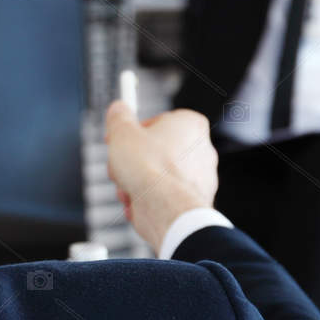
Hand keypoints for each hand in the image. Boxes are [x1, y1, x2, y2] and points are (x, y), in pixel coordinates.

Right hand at [104, 100, 217, 251]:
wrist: (166, 210)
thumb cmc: (151, 170)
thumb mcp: (122, 132)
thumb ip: (118, 117)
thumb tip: (118, 109)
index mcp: (190, 125)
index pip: (158, 121)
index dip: (133, 131)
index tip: (119, 138)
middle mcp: (201, 150)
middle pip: (155, 151)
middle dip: (133, 162)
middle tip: (120, 166)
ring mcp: (200, 179)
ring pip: (158, 176)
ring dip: (136, 183)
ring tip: (127, 188)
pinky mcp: (193, 202)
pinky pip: (164, 197)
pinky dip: (148, 201)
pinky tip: (137, 204)